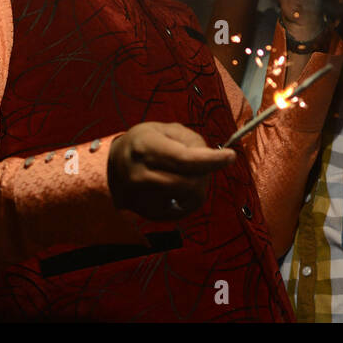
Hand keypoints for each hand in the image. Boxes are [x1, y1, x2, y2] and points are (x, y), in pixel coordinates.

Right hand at [107, 122, 235, 221]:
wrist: (112, 166)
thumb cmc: (143, 143)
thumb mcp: (164, 129)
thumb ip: (190, 140)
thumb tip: (211, 159)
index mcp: (145, 147)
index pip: (183, 159)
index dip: (210, 160)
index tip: (230, 156)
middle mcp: (141, 174)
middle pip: (189, 182)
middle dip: (206, 172)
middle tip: (207, 162)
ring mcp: (141, 198)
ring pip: (188, 198)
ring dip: (200, 185)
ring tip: (192, 173)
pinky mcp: (147, 213)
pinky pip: (183, 210)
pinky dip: (191, 198)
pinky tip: (184, 187)